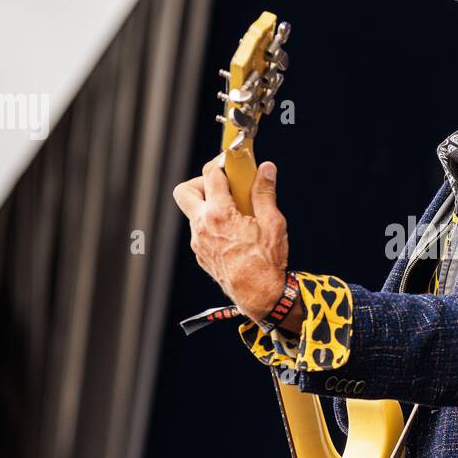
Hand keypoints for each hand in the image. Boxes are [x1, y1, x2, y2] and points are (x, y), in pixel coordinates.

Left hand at [173, 157, 287, 320]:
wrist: (260, 295)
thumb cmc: (266, 263)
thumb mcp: (272, 223)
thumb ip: (265, 193)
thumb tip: (266, 170)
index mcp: (220, 215)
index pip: (211, 175)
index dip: (222, 163)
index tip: (232, 161)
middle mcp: (203, 226)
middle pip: (185, 191)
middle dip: (202, 182)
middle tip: (223, 186)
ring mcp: (199, 242)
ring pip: (194, 213)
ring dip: (210, 205)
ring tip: (236, 212)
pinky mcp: (201, 255)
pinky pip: (200, 231)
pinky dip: (213, 224)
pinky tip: (234, 232)